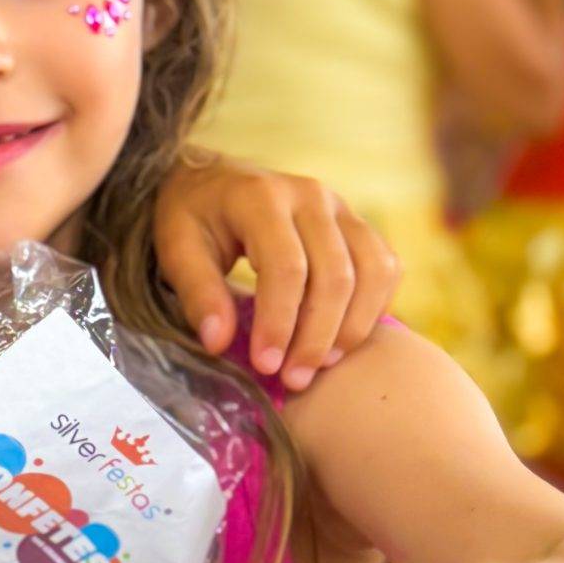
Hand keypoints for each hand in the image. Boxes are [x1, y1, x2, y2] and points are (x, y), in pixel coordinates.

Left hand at [153, 156, 400, 390]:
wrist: (215, 182)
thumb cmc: (194, 219)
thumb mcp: (177, 249)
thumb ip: (197, 294)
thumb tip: (219, 343)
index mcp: (262, 197)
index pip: (286, 267)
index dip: (280, 322)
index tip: (266, 365)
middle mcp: (311, 196)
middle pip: (334, 275)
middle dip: (317, 336)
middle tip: (294, 380)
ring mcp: (341, 207)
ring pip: (372, 271)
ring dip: (352, 327)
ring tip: (321, 366)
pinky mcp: (357, 224)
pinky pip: (386, 268)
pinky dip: (375, 308)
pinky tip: (343, 340)